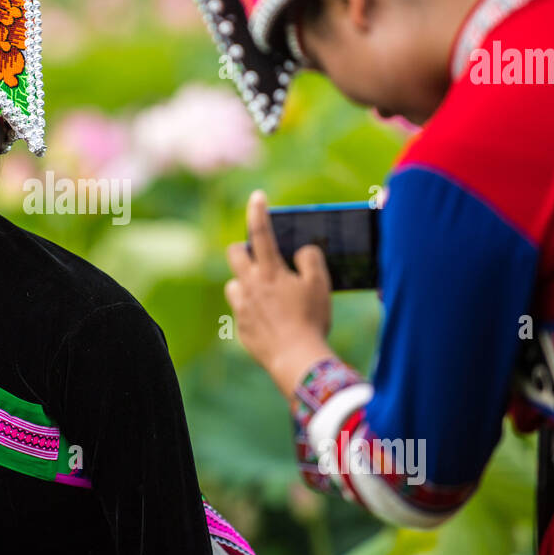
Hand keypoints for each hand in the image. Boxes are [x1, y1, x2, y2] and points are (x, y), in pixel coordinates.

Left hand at [225, 189, 334, 394]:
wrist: (296, 358)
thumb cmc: (311, 319)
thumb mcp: (320, 285)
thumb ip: (310, 260)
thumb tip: (301, 251)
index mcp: (270, 271)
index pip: (261, 232)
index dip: (258, 211)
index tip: (257, 196)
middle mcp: (250, 285)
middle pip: (235, 254)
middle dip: (244, 249)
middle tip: (260, 257)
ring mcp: (242, 307)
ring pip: (233, 283)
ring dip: (245, 282)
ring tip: (265, 292)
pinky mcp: (241, 327)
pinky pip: (240, 310)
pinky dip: (250, 308)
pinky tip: (268, 319)